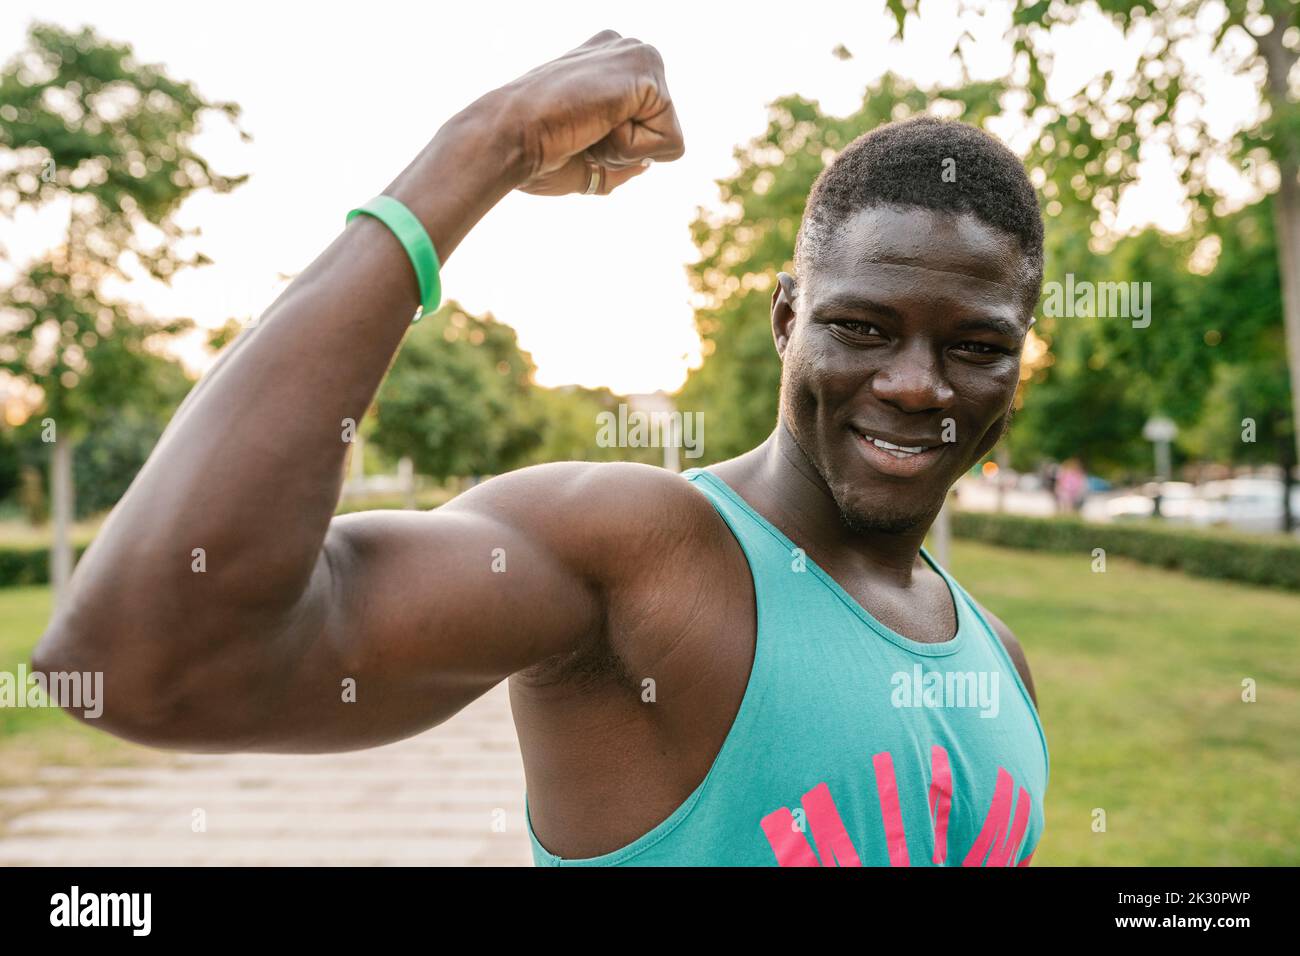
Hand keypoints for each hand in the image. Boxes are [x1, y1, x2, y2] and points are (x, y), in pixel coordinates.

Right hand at [497, 30, 684, 195]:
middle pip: (662, 129)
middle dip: (627, 148)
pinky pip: (669, 141)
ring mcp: (638, 56)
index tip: (577, 132)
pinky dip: (632, 149)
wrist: (509, 137)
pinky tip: (597, 125)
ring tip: (588, 127)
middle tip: (582, 132)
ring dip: (628, 149)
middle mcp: (627, 51)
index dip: (617, 149)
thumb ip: (620, 163)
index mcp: (609, 65)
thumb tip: (648, 164)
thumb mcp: (585, 162)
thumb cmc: (535, 152)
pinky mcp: (646, 71)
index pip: (646, 126)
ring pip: (667, 135)